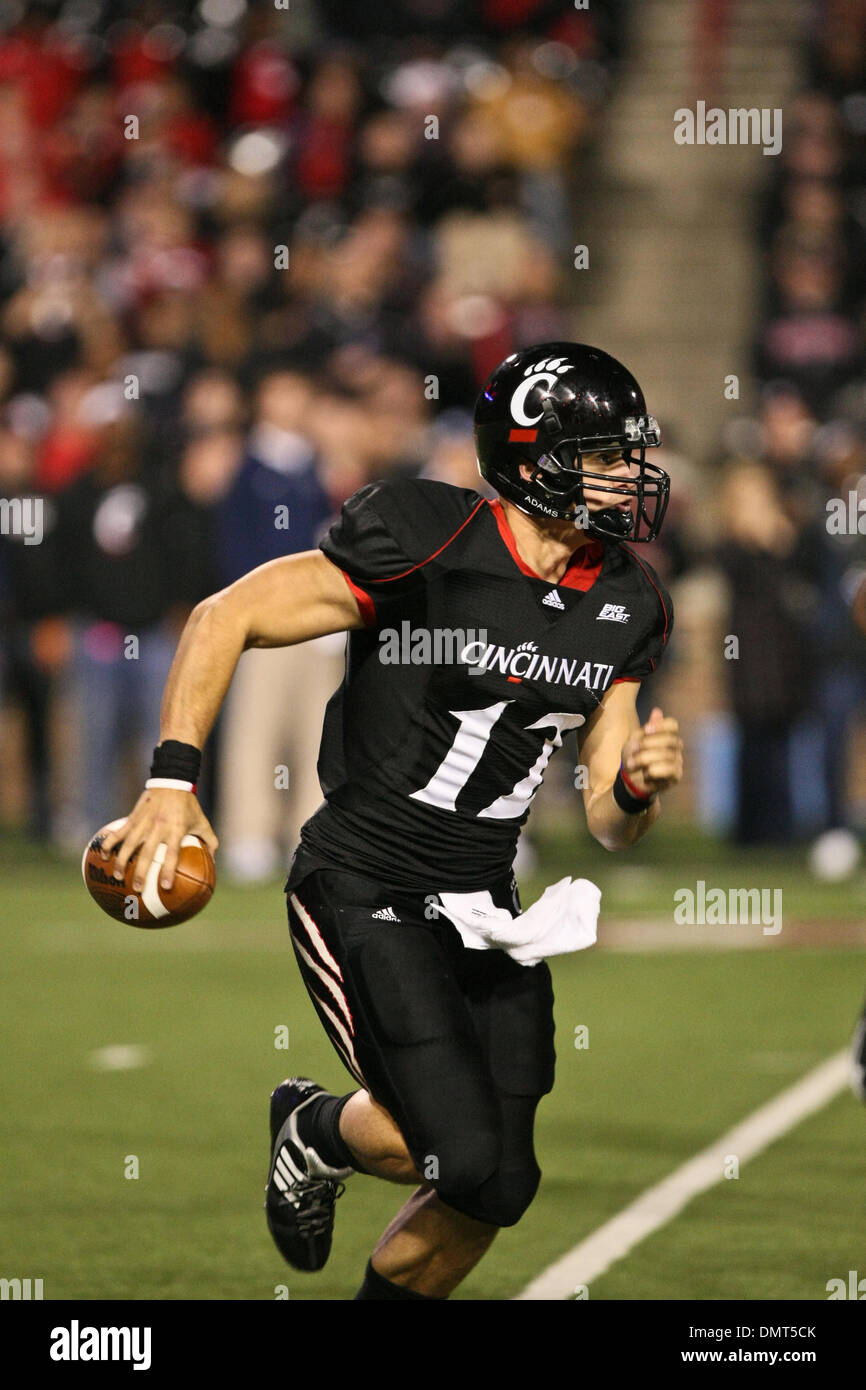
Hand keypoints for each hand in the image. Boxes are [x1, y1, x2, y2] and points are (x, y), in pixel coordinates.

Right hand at [99, 789, 218, 892]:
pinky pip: (118, 833)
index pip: (171, 854)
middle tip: (137, 889)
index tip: (165, 887)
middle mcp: (158, 827)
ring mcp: (143, 823)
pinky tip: (103, 856)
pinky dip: (109, 843)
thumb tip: (213, 863)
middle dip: (140, 872)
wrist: (171, 781)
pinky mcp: (133, 818)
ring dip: (121, 861)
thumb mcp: (202, 822)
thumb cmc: (189, 805)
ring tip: (117, 876)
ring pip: (128, 845)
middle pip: (146, 854)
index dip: (168, 871)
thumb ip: (210, 842)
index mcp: (175, 830)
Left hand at [620, 706, 682, 795]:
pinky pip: (668, 770)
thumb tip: (657, 711)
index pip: (672, 725)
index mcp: (666, 735)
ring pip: (667, 755)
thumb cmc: (633, 757)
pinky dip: (653, 771)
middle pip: (670, 740)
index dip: (660, 726)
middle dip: (648, 744)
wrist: (630, 780)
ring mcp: (677, 761)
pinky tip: (645, 774)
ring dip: (645, 759)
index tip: (646, 730)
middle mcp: (676, 747)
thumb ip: (646, 729)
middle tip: (634, 749)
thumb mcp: (634, 741)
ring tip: (632, 764)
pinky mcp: (676, 776)